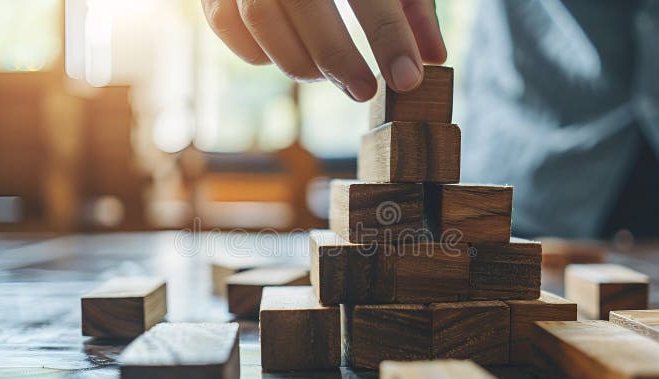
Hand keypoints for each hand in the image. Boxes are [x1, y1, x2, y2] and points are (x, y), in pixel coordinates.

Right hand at [201, 0, 446, 100]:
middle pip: (307, 5)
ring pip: (261, 18)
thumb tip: (433, 55)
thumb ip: (412, 4)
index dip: (391, 38)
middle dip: (339, 58)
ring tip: (324, 76)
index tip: (408, 78)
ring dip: (297, 62)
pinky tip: (284, 55)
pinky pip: (226, 25)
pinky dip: (257, 53)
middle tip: (363, 91)